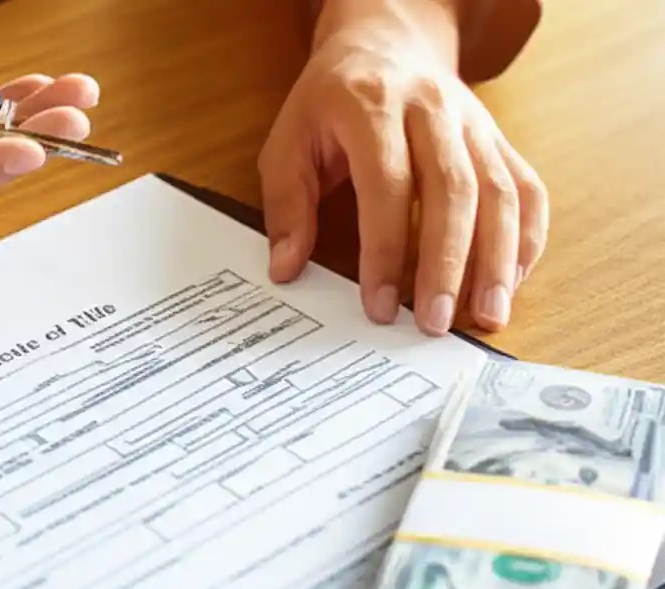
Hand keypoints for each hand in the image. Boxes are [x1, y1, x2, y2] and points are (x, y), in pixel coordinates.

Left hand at [257, 0, 547, 334]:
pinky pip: (525, 188)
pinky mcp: (497, 139)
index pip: (387, 185)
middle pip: (453, 191)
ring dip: (497, 260)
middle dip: (447, 265)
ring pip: (499, 192)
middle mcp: (432, 110)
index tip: (379, 305)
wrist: (384, 41)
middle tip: (436, 324)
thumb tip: (286, 268)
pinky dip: (526, 238)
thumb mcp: (288, 140)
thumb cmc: (330, 100)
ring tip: (487, 316)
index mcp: (372, 107)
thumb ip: (287, 204)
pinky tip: (511, 281)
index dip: (385, 250)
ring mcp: (473, 124)